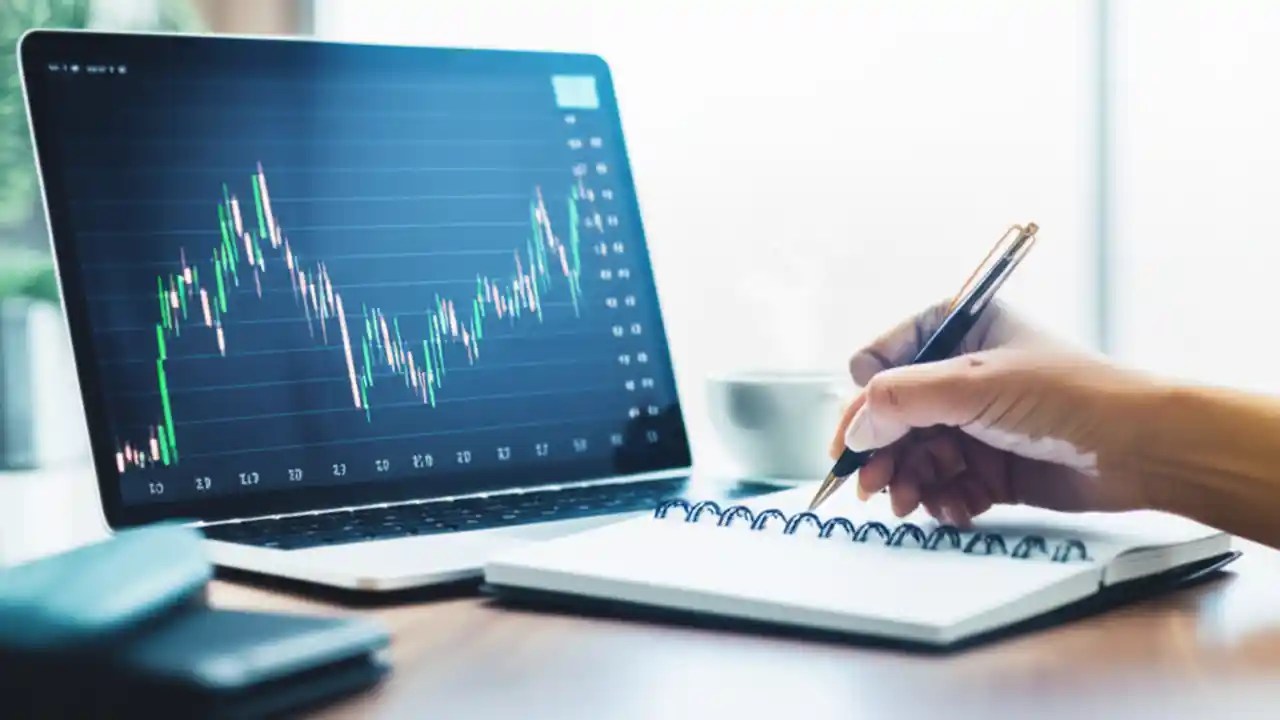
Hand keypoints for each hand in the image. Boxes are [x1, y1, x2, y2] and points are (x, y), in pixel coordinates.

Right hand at [829, 301, 1157, 525]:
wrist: (1141, 450)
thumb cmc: (1068, 396)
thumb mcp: (974, 384)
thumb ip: (903, 399)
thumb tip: (854, 425)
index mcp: (958, 330)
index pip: (883, 358)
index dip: (866, 397)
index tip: (856, 436)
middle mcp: (961, 374)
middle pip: (893, 415)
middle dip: (882, 452)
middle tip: (869, 486)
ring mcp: (975, 421)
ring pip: (915, 454)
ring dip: (908, 481)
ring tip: (911, 504)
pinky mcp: (991, 466)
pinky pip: (945, 483)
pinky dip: (942, 499)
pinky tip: (956, 509)